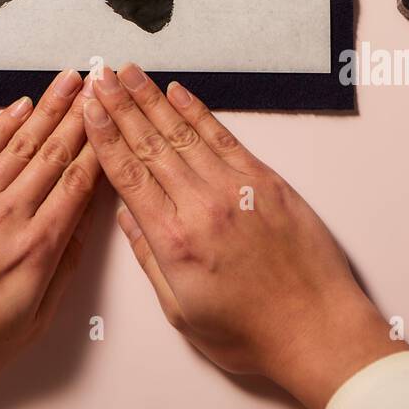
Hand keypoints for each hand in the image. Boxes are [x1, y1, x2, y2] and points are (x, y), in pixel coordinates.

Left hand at [0, 71, 98, 408]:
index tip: (113, 119)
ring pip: (21, 143)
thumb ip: (63, 272)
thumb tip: (83, 229)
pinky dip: (3, 124)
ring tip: (69, 80)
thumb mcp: (32, 324)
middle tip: (99, 82)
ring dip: (48, 107)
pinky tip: (22, 105)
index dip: (98, 147)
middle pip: (54, 153)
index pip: (77, 184)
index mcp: (37, 249)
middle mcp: (10, 215)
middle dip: (80, 115)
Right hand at [83, 65, 406, 408]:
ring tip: (129, 73)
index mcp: (175, 241)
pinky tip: (178, 93)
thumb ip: (151, 260)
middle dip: (120, 106)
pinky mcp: (265, 181)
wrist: (318, 331)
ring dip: (152, 100)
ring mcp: (235, 188)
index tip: (89, 108)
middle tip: (100, 76)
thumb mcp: (182, 312)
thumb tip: (129, 218)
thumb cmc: (251, 334)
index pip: (128, 175)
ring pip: (182, 133)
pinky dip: (198, 112)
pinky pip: (223, 137)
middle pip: (150, 144)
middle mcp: (201, 206)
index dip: (104, 136)